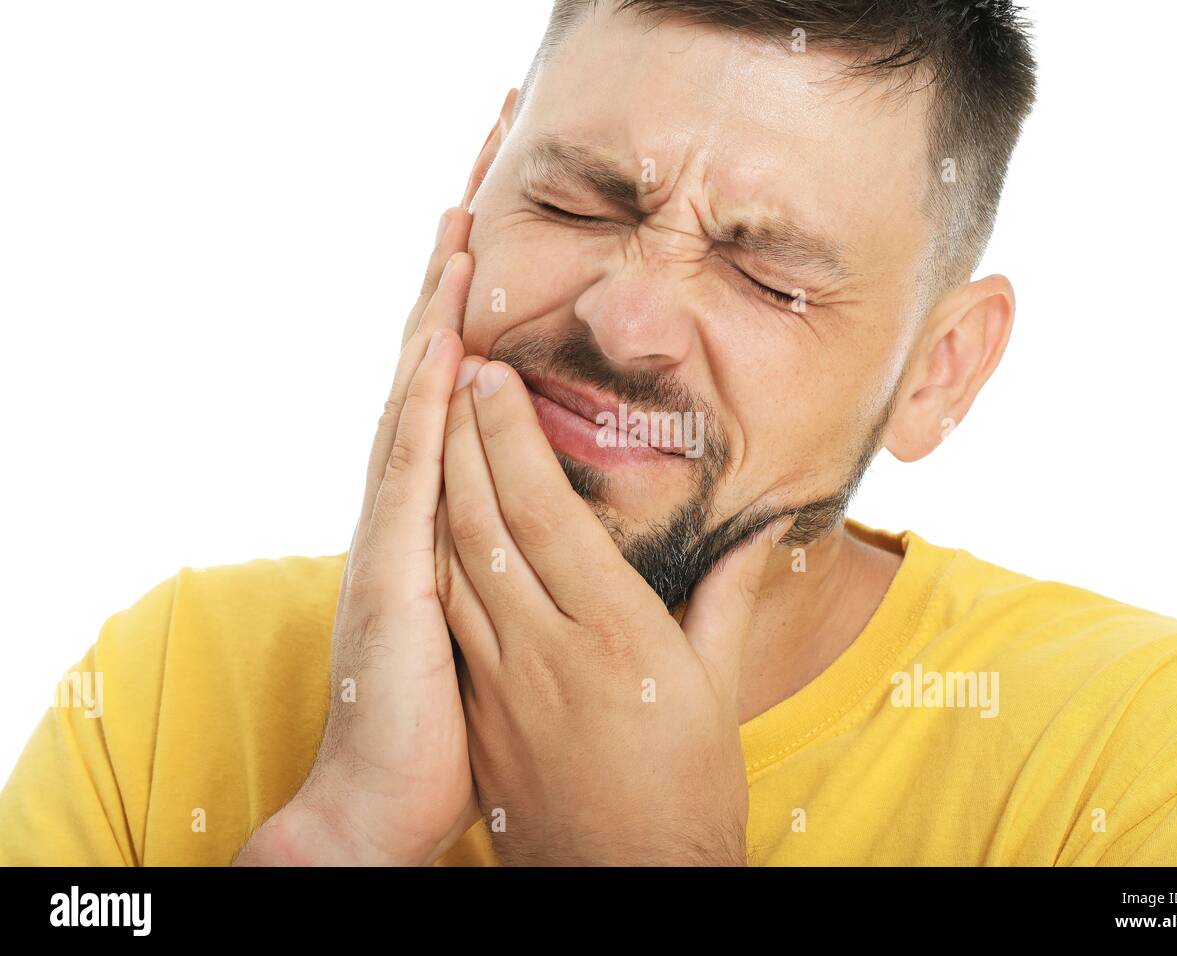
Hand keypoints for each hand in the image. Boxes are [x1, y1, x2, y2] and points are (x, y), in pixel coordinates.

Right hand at [237, 209, 477, 865]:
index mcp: (442, 521)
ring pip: (413, 404)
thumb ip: (528, 570)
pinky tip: (443, 341)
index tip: (499, 252)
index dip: (473, 322)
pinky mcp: (390, 571)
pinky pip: (409, 473)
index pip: (456, 400)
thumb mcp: (504, 626)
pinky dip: (422, 401)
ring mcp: (393, 536)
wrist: (385, 802)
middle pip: (427, 376)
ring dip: (433, 319)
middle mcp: (408, 512)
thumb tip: (572, 531)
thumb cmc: (450, 721)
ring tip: (455, 231)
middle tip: (468, 195)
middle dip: (447, 290)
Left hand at [433, 359, 785, 865]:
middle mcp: (548, 646)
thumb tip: (758, 532)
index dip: (510, 435)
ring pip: (453, 561)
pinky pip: (449, 615)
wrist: (626, 882)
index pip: (543, 508)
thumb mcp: (717, 688)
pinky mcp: (479, 712)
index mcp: (615, 630)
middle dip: (465, 437)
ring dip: (440, 485)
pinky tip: (431, 516)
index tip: (493, 378)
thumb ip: (728, 598)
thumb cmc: (688, 789)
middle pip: (486, 520)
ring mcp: (502, 682)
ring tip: (436, 425)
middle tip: (456, 374)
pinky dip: (435, 554)